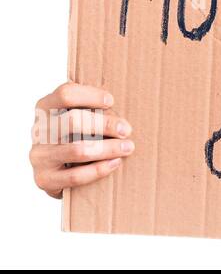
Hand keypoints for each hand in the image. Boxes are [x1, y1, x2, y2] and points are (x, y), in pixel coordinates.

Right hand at [31, 81, 134, 198]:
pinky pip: (75, 176)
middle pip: (73, 121)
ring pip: (77, 150)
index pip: (65, 94)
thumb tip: (120, 111)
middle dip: (105, 124)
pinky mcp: (44, 179)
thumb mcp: (80, 116)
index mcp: (45, 108)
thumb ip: (93, 108)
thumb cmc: (76, 135)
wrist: (57, 171)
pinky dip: (99, 169)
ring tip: (128, 147)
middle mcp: (39, 131)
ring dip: (108, 148)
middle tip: (126, 130)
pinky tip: (115, 163)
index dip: (90, 96)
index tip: (111, 101)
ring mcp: (39, 156)